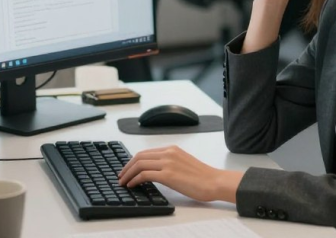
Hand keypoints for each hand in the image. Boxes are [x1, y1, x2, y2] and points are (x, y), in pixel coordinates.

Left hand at [117, 145, 243, 202]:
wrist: (214, 181)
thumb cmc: (202, 177)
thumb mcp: (183, 163)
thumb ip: (169, 163)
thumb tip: (155, 171)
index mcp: (172, 149)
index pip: (145, 152)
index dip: (132, 161)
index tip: (127, 169)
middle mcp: (169, 153)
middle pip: (139, 156)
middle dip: (126, 167)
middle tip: (120, 176)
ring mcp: (168, 163)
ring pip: (139, 164)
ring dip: (128, 174)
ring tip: (123, 182)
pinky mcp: (168, 174)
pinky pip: (145, 174)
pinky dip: (135, 179)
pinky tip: (132, 185)